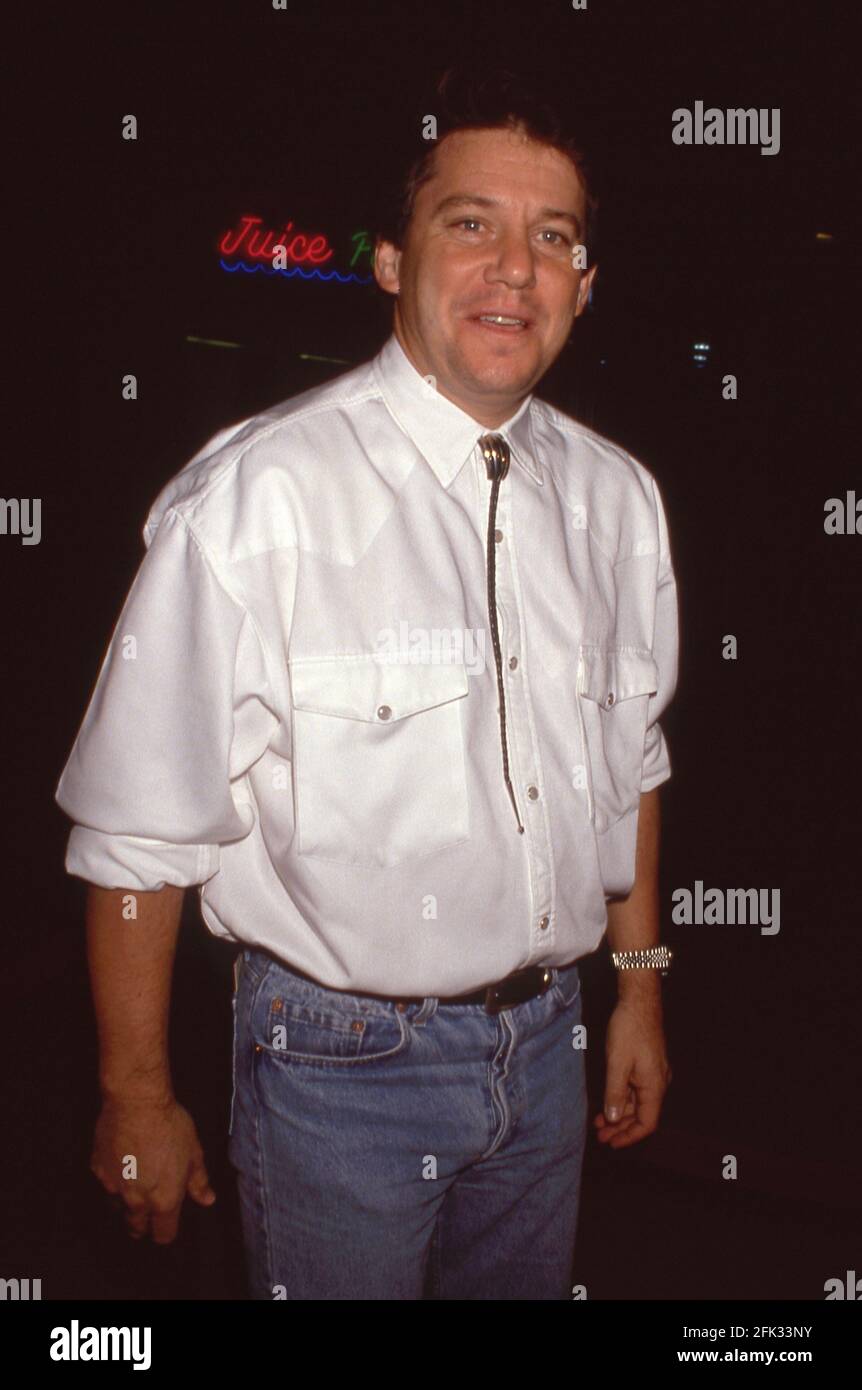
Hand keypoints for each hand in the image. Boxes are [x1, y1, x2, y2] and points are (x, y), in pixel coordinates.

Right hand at [90, 1096, 215, 1243]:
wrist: (136, 1102)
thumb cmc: (170, 1125)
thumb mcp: (194, 1152)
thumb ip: (199, 1181)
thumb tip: (207, 1199)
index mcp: (164, 1200)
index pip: (163, 1235)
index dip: (166, 1232)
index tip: (168, 1225)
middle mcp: (137, 1200)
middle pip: (137, 1228)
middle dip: (143, 1225)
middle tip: (149, 1214)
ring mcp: (114, 1187)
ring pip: (118, 1209)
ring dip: (126, 1206)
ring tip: (136, 1189)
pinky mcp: (98, 1170)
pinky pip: (106, 1184)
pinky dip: (113, 1180)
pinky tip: (121, 1165)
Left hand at [594, 993, 671, 1147]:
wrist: (639, 1002)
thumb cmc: (629, 1030)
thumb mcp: (617, 1063)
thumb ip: (615, 1093)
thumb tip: (612, 1119)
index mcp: (654, 1086)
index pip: (646, 1123)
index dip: (630, 1136)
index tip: (611, 1143)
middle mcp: (658, 1083)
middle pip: (641, 1115)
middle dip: (620, 1127)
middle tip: (600, 1136)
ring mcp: (653, 1074)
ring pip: (637, 1102)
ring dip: (619, 1114)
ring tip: (598, 1122)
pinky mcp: (647, 1065)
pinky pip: (635, 1089)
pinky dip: (621, 1098)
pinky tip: (607, 1102)